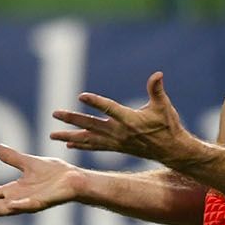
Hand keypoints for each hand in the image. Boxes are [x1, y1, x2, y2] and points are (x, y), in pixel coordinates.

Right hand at [0, 144, 81, 220]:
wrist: (75, 178)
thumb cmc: (56, 174)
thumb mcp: (29, 163)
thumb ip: (13, 158)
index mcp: (15, 190)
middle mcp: (20, 199)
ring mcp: (30, 202)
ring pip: (6, 209)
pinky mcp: (43, 202)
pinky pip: (29, 205)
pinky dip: (19, 206)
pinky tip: (10, 206)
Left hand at [49, 72, 197, 165]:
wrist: (171, 150)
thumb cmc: (168, 126)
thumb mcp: (164, 106)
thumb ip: (157, 90)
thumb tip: (158, 74)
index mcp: (130, 120)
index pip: (109, 109)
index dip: (96, 102)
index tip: (81, 96)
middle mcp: (119, 132)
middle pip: (91, 124)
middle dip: (72, 119)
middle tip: (55, 113)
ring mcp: (116, 142)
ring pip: (89, 138)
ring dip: (70, 136)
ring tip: (52, 135)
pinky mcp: (116, 147)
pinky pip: (95, 147)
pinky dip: (82, 145)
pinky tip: (69, 143)